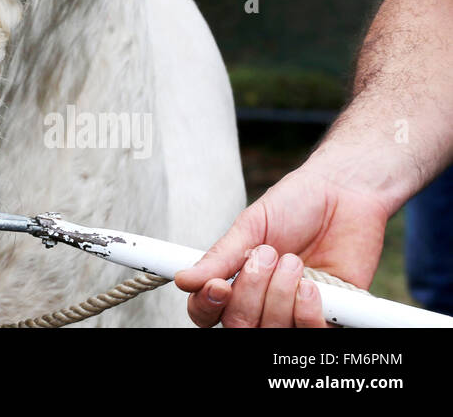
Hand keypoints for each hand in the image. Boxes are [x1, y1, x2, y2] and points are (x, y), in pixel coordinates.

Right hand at [175, 159, 389, 326]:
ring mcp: (294, 313)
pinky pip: (310, 334)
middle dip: (250, 294)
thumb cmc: (295, 205)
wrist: (345, 194)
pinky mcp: (330, 318)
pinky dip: (307, 311)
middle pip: (238, 327)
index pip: (206, 312)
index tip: (218, 286)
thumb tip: (184, 279)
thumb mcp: (251, 226)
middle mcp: (261, 303)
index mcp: (235, 280)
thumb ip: (220, 257)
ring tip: (293, 262)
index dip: (206, 307)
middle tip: (267, 255)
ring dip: (280, 296)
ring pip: (273, 332)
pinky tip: (312, 285)